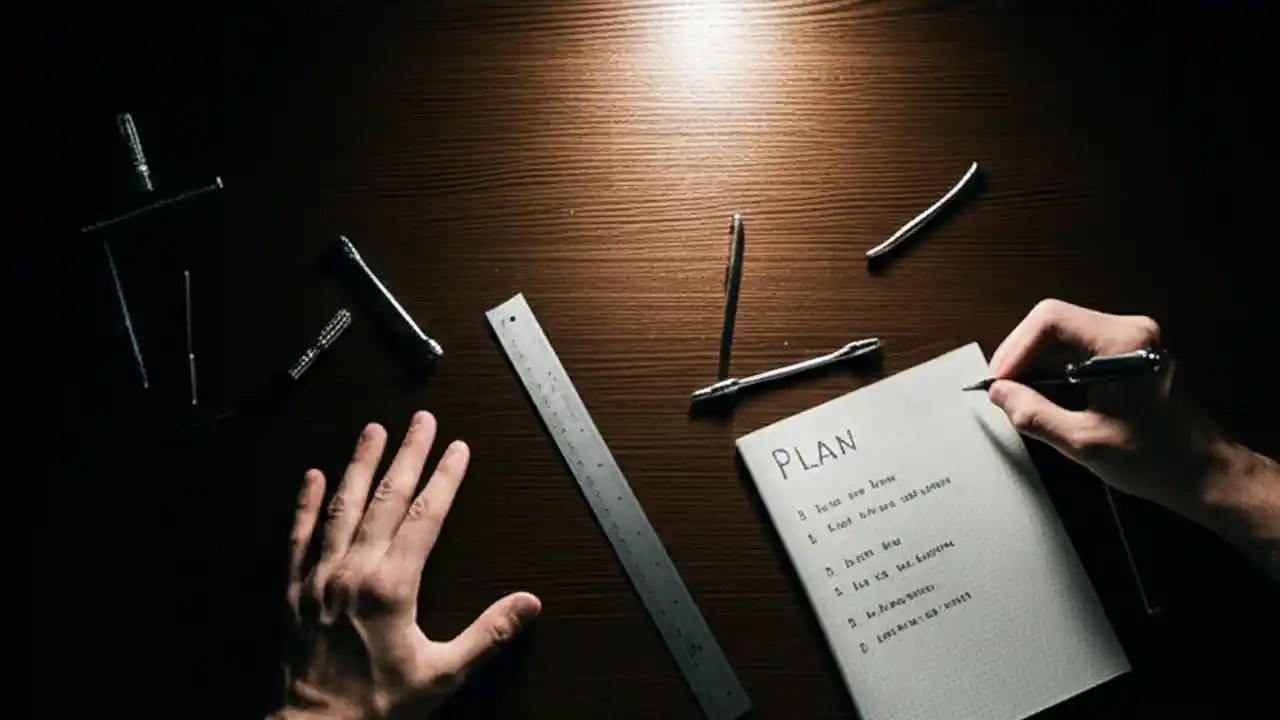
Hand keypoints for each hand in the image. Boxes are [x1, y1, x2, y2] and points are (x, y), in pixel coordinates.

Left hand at [273, 411, 541, 719]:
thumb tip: (529, 604)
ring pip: (341, 507)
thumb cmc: (377, 707)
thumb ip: (488, 635)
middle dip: (407, 455)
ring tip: (371, 430)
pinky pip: (297, 537)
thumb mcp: (443, 675)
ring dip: (359, 465)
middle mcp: (353, 571)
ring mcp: (318, 578)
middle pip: (386, 499)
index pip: (426, 517)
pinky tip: (310, 477)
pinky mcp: (292, 592)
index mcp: (391, 587)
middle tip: (421, 420)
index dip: (445, 478)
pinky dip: (303, 505)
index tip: (458, 449)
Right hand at [988, 300, 1277, 571]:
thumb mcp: (1084, 442)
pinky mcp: (1127, 353)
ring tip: (1018, 396)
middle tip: (1002, 390)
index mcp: (1124, 344)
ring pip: (1062, 335)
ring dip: (1035, 363)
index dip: (1015, 348)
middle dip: (1021, 355)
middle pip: (1054, 323)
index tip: (999, 381)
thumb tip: (999, 394)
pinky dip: (1053, 368)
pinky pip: (1077, 348)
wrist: (1203, 472)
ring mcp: (1131, 340)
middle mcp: (1130, 331)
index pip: (1051, 320)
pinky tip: (1042, 395)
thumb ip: (1034, 415)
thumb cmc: (1157, 460)